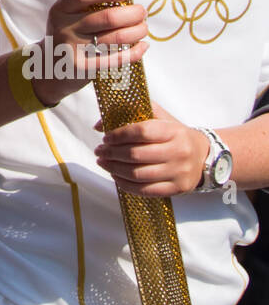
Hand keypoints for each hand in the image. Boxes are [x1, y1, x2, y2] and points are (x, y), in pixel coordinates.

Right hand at [31, 0, 148, 107]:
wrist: (50, 69)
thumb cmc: (72, 32)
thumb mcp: (78, 10)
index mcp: (60, 9)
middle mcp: (63, 28)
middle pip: (107, 18)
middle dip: (133, 14)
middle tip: (142, 12)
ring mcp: (72, 50)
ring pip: (115, 38)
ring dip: (137, 31)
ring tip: (143, 27)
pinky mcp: (83, 69)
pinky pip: (116, 59)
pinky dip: (135, 52)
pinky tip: (143, 45)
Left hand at [94, 103, 208, 195]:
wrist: (205, 156)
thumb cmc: (176, 135)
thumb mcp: (161, 118)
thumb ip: (132, 113)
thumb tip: (99, 124)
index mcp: (173, 131)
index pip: (141, 132)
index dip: (119, 135)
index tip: (106, 137)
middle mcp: (178, 152)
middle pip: (136, 155)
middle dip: (112, 153)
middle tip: (99, 151)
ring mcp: (178, 172)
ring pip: (138, 174)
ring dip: (115, 169)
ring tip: (103, 163)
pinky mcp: (177, 189)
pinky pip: (146, 190)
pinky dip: (126, 185)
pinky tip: (116, 176)